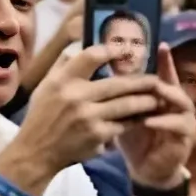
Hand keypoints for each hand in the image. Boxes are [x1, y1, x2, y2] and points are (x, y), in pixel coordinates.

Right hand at [0, 45, 169, 190]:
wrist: (38, 150)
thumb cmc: (43, 115)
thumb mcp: (46, 86)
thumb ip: (63, 67)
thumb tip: (80, 46)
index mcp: (61, 80)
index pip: (90, 57)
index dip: (111, 51)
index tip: (126, 50)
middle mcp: (75, 96)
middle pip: (117, 83)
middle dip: (141, 81)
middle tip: (156, 79)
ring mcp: (88, 116)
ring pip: (126, 105)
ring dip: (145, 101)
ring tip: (157, 98)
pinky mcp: (98, 135)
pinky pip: (124, 125)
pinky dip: (136, 120)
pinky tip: (146, 117)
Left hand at [116, 59, 195, 188]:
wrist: (145, 168)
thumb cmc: (133, 138)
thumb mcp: (123, 112)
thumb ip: (119, 93)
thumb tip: (104, 67)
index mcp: (161, 97)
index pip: (163, 74)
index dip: (164, 60)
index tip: (161, 44)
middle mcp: (176, 106)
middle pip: (174, 84)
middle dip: (165, 75)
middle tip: (151, 69)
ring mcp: (184, 121)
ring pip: (182, 102)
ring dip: (167, 96)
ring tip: (154, 92)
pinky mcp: (185, 138)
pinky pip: (178, 126)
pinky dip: (163, 122)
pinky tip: (148, 120)